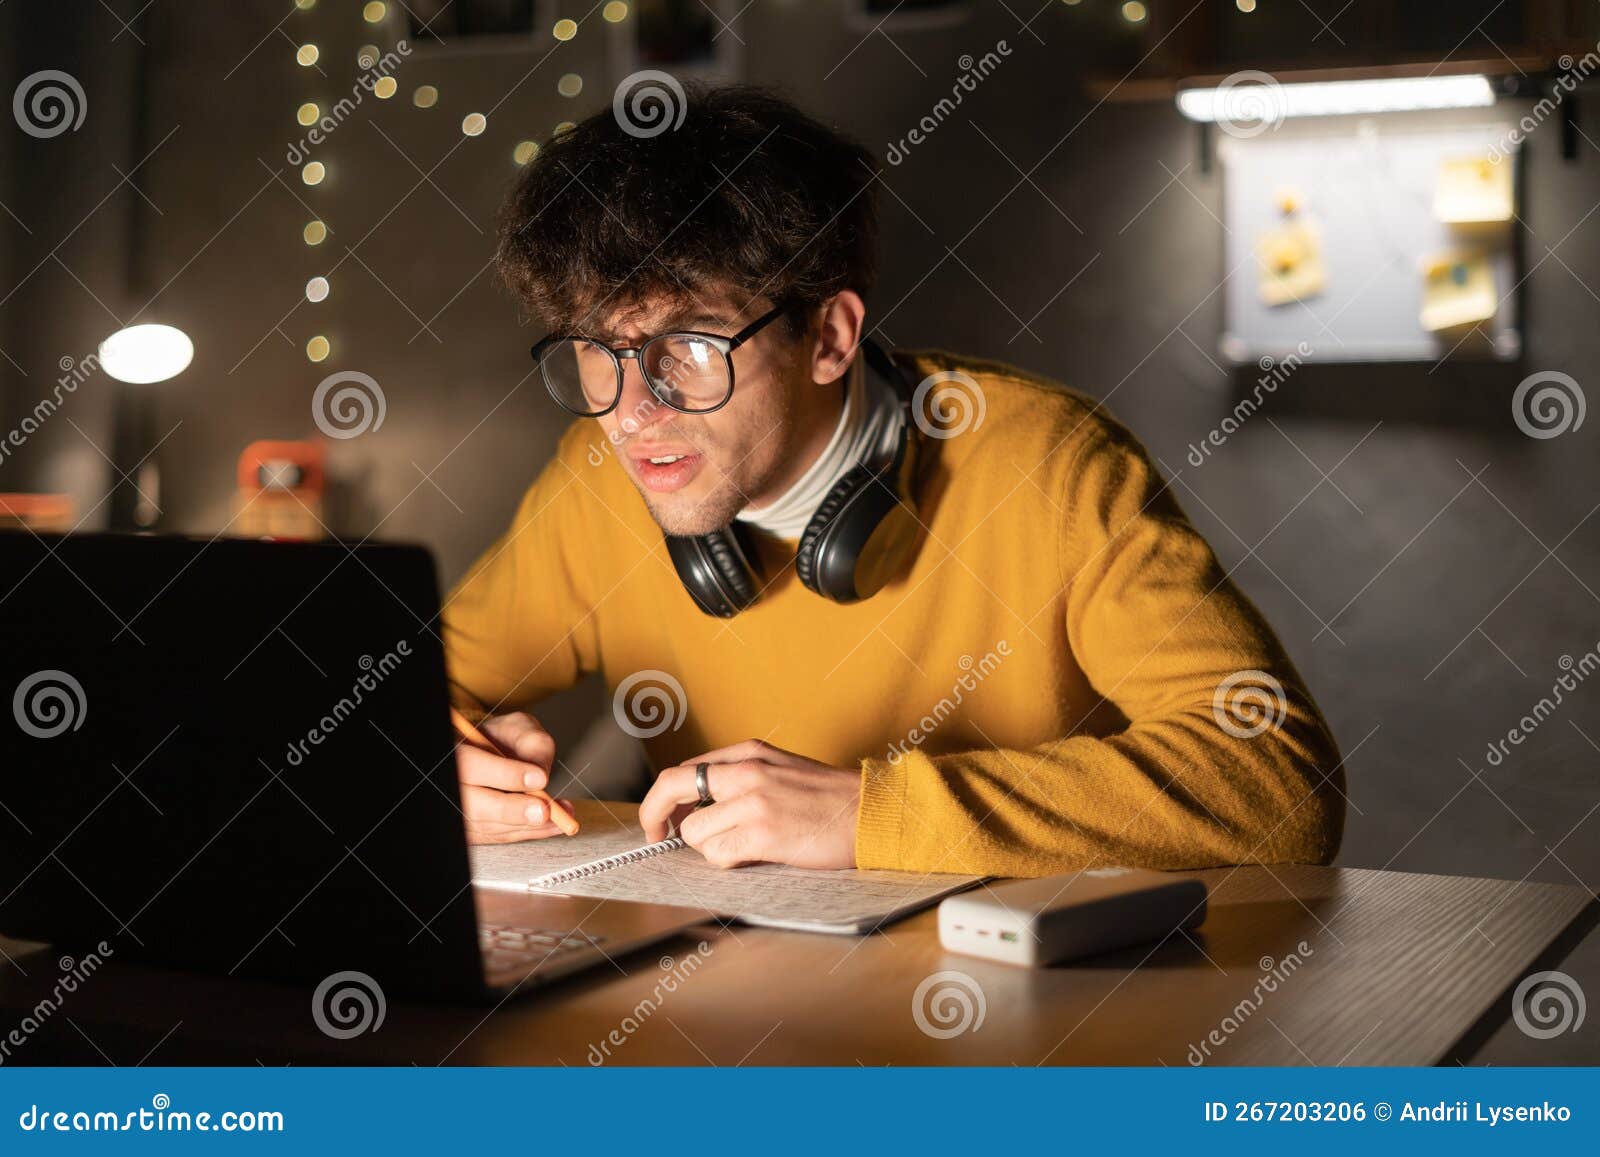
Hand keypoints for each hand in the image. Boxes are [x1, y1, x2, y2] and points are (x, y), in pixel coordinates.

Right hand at [455, 711, 574, 843]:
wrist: (492, 754)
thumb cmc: (502, 739)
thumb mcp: (518, 728)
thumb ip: (532, 743)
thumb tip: (542, 771)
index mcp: (457, 753)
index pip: (471, 765)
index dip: (505, 774)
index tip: (540, 778)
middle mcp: (454, 783)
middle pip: (473, 805)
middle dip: (512, 810)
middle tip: (544, 810)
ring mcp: (460, 809)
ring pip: (486, 825)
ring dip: (526, 824)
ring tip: (560, 815)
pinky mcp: (472, 829)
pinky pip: (497, 836)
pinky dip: (527, 832)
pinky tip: (550, 824)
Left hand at [639, 739, 860, 869]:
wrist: (871, 812)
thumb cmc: (830, 799)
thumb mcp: (782, 769)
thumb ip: (740, 776)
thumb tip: (696, 802)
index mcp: (749, 752)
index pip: (683, 769)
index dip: (661, 798)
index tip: (660, 819)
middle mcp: (746, 770)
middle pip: (672, 788)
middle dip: (656, 818)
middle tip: (659, 838)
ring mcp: (753, 801)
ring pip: (694, 831)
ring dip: (711, 847)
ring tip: (745, 847)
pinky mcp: (763, 832)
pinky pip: (717, 854)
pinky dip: (727, 861)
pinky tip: (754, 855)